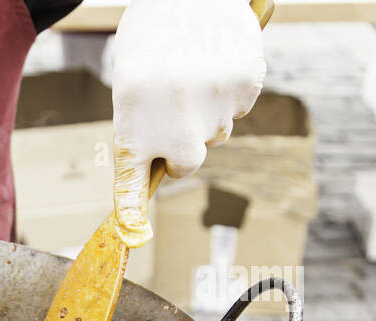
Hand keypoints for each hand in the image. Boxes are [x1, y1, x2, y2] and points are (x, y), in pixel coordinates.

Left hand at [111, 0, 266, 246]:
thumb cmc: (153, 33)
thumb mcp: (130, 79)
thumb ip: (140, 125)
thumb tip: (154, 165)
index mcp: (133, 116)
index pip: (131, 180)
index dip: (130, 211)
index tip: (132, 233)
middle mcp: (173, 118)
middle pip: (185, 164)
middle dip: (180, 149)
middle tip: (173, 114)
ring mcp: (213, 105)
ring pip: (215, 133)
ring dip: (205, 115)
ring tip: (193, 73)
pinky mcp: (245, 86)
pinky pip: (239, 108)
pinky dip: (230, 92)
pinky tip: (217, 62)